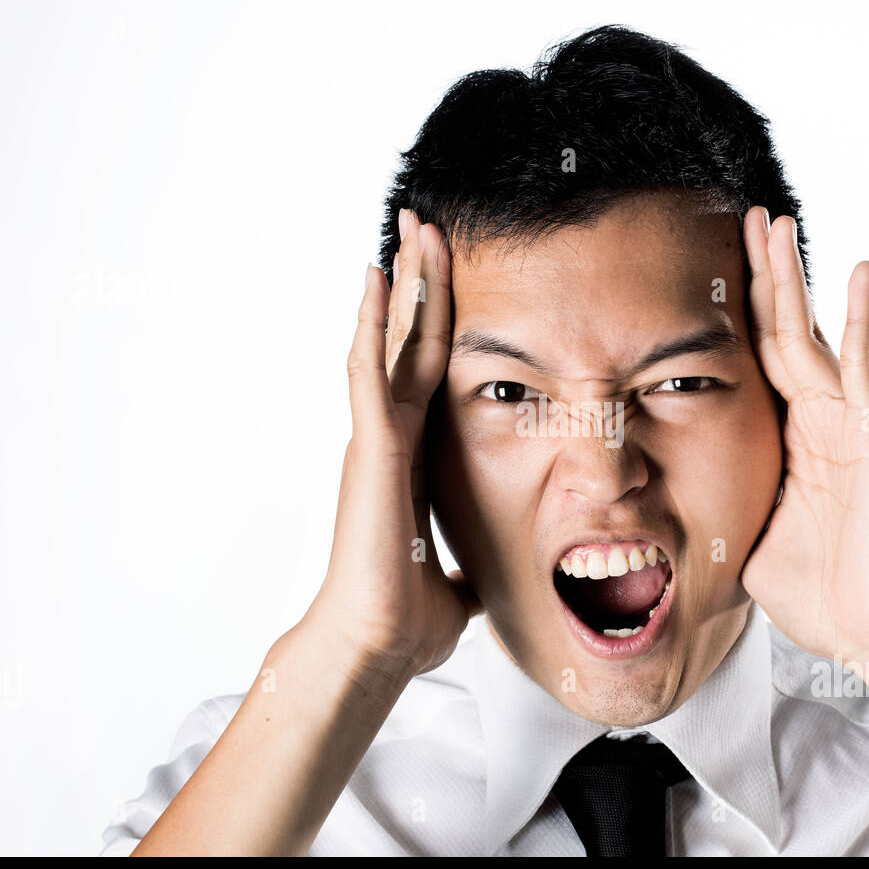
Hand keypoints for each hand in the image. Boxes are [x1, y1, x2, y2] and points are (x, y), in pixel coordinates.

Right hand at [301, 208, 480, 676]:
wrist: (380, 642)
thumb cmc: (410, 614)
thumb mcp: (457, 569)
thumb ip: (470, 555)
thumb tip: (499, 569)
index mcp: (414, 456)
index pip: (433, 373)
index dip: (441, 324)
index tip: (449, 280)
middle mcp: (392, 436)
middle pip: (412, 341)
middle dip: (422, 283)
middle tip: (429, 225)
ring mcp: (377, 436)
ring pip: (390, 340)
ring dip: (403, 283)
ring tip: (412, 227)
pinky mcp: (370, 445)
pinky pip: (369, 368)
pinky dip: (372, 319)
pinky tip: (376, 274)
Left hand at [740, 208, 868, 664]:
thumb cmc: (822, 594)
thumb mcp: (752, 540)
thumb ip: (728, 509)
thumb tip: (676, 512)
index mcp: (791, 443)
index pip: (760, 363)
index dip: (742, 315)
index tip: (719, 268)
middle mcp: (820, 423)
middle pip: (785, 332)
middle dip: (766, 276)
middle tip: (749, 220)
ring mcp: (849, 426)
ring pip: (816, 335)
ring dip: (798, 279)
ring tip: (780, 225)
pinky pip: (864, 370)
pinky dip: (862, 320)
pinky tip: (861, 275)